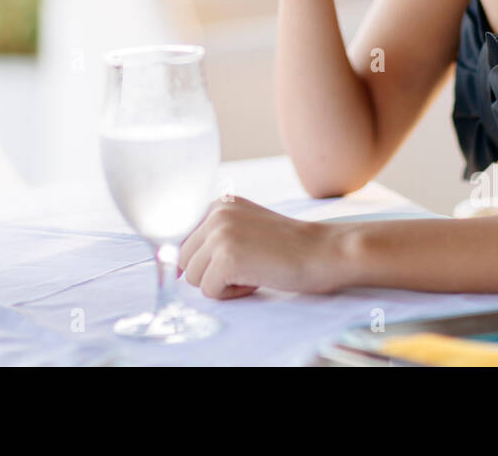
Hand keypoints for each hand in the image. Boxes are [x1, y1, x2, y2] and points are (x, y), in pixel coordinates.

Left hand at [177, 196, 349, 298]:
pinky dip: (231, 294)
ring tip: (252, 271)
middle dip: (210, 272)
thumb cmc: (288, 246)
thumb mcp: (246, 226)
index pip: (183, 239)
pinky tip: (256, 280)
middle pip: (184, 259)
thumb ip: (214, 235)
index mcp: (218, 204)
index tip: (227, 263)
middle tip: (246, 268)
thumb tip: (175, 263)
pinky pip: (209, 291)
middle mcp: (215, 213)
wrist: (322, 251)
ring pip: (192, 277)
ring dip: (220, 284)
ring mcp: (220, 234)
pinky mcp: (227, 258)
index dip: (200, 259)